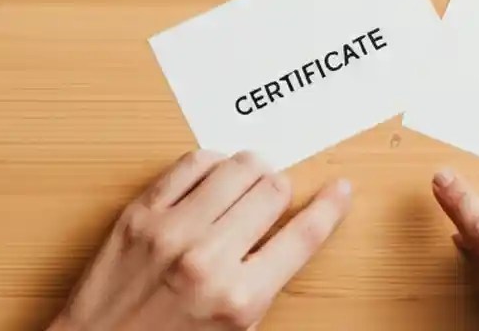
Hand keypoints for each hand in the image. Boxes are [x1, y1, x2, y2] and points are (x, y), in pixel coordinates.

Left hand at [50, 150, 351, 330]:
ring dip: (251, 169)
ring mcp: (171, 232)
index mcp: (240, 299)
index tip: (339, 192)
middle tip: (277, 195)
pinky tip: (212, 176)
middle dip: (282, 189)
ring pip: (237, 167)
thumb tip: (291, 229)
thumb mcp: (233, 330)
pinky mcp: (139, 214)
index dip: (329, 208)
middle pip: (273, 190)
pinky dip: (210, 163)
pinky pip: (191, 164)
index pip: (302, 235)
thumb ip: (263, 281)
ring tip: (247, 181)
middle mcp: (208, 260)